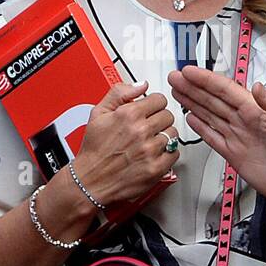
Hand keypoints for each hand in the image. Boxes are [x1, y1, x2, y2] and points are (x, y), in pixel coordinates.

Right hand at [74, 81, 179, 205]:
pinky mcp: (156, 168)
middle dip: (159, 119)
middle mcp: (141, 131)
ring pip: (173, 134)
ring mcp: (150, 151)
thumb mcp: (98, 113)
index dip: (154, 104)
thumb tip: (141, 85)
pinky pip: (175, 153)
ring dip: (164, 136)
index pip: (159, 99)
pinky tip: (154, 153)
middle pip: (168, 116)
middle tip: (149, 126)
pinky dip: (168, 153)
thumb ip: (119, 93)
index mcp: (129, 114)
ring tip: (150, 141)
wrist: (90, 180)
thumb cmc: (94, 149)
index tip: (150, 110)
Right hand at [168, 65, 265, 206]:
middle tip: (175, 77)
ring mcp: (237, 136)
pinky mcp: (233, 153)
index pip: (225, 90)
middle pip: (212, 100)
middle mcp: (243, 120)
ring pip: (209, 115)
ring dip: (193, 102)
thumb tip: (258, 87)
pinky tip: (191, 118)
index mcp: (255, 111)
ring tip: (178, 91)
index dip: (206, 80)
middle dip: (193, 88)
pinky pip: (212, 137)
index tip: (189, 72)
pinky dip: (200, 127)